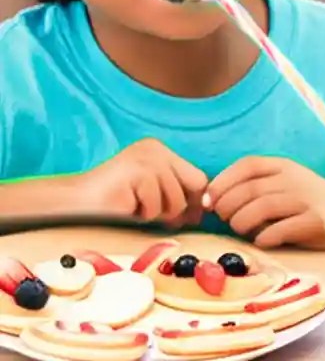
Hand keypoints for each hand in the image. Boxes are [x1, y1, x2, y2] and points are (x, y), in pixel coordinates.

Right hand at [77, 138, 206, 226]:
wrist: (75, 204)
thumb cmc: (115, 204)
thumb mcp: (154, 197)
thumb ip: (179, 196)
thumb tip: (206, 208)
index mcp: (161, 151)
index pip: (198, 177)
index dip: (196, 201)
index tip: (187, 217)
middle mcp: (156, 149)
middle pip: (195, 184)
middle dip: (180, 207)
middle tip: (157, 215)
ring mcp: (147, 158)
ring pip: (176, 199)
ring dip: (156, 213)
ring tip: (135, 208)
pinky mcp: (137, 171)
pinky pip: (156, 205)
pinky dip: (142, 214)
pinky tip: (125, 207)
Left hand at [206, 156, 324, 249]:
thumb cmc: (309, 204)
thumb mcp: (285, 186)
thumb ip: (255, 188)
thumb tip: (213, 201)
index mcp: (285, 166)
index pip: (247, 165)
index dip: (222, 182)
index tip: (210, 200)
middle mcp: (295, 179)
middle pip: (250, 189)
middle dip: (228, 206)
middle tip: (225, 220)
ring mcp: (306, 200)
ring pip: (261, 207)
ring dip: (241, 222)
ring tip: (241, 231)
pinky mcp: (314, 222)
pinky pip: (278, 230)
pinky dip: (263, 238)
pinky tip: (263, 241)